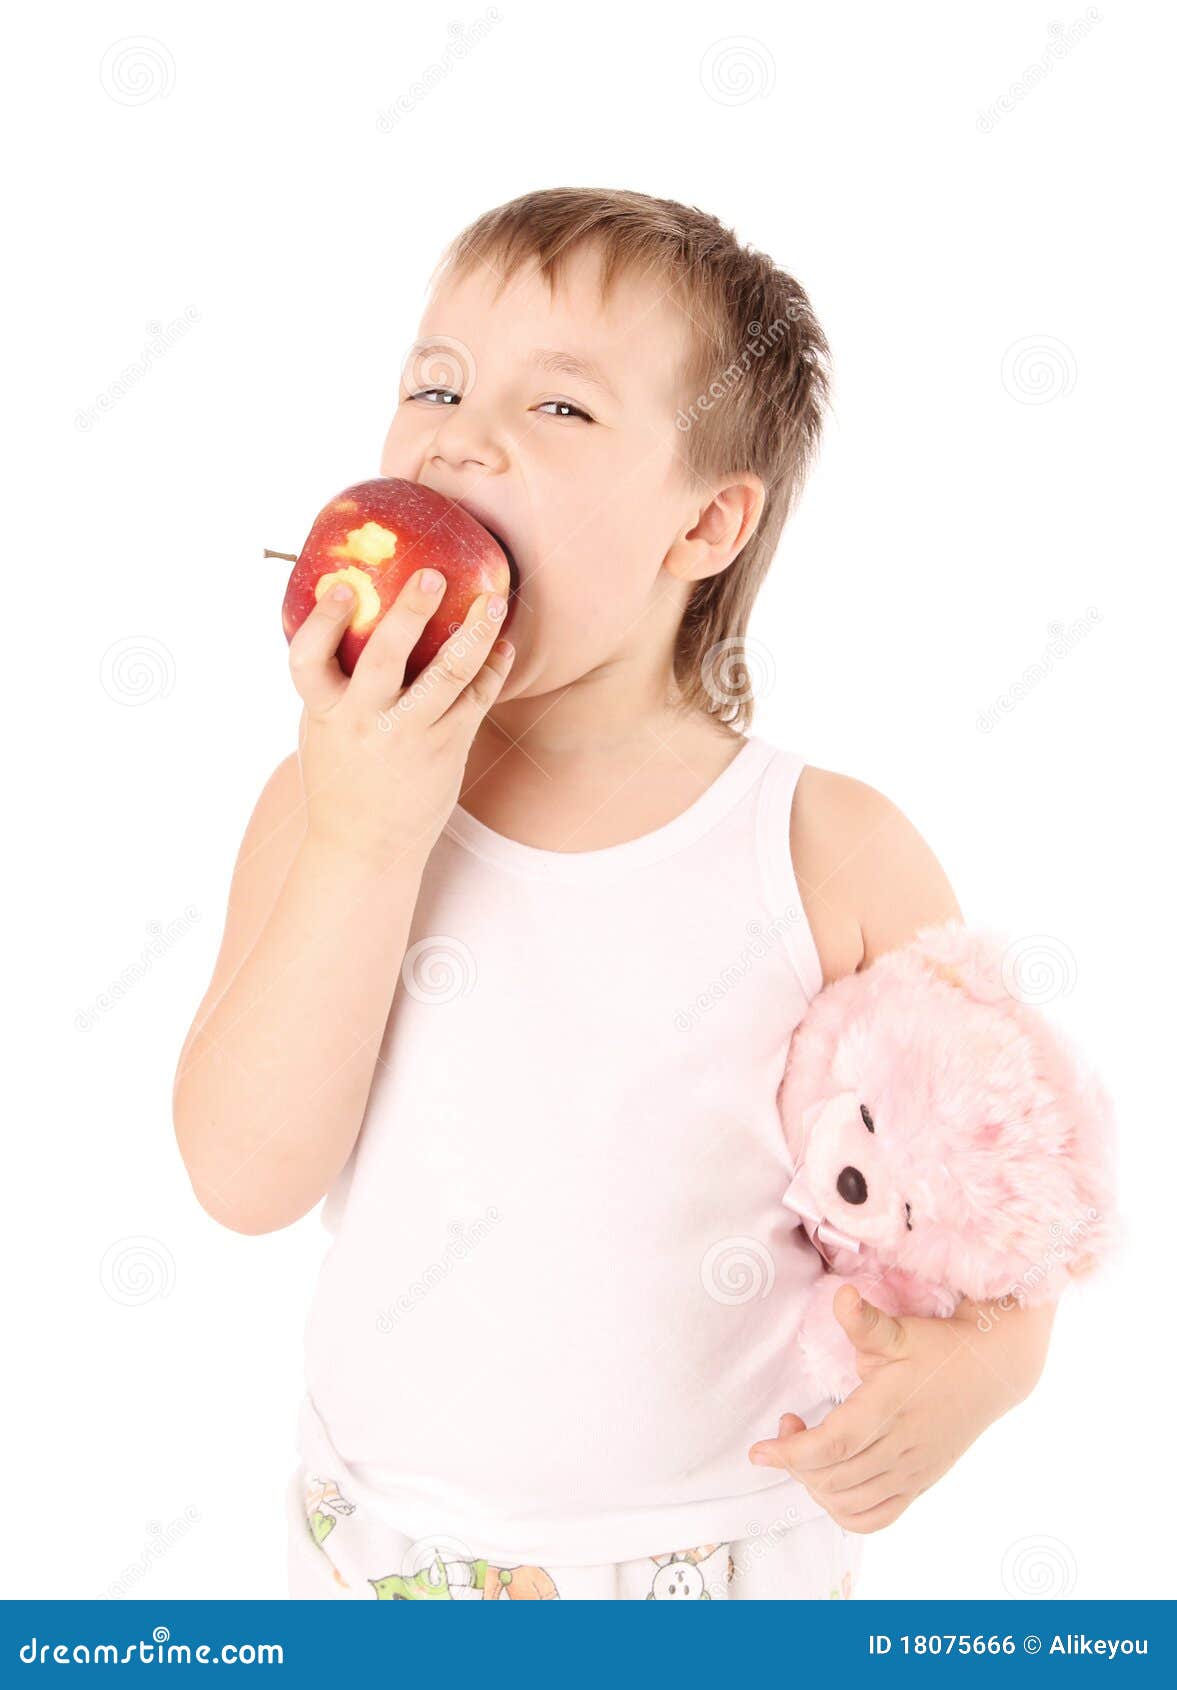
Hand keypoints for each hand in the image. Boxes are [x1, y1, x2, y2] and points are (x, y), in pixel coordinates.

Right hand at [289, 569, 513, 869]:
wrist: (367, 846)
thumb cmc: (343, 776)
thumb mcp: (320, 729)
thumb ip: (333, 683)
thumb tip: (349, 613)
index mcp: (323, 712)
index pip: (308, 658)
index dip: (323, 620)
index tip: (342, 586)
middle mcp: (365, 721)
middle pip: (385, 657)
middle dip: (410, 612)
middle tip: (433, 576)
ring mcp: (409, 735)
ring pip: (448, 674)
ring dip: (475, 634)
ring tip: (495, 601)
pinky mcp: (447, 749)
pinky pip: (476, 699)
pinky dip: (492, 668)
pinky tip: (501, 646)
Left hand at [747, 1282, 1047, 1532]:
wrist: (990, 1372)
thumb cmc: (936, 1347)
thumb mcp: (899, 1331)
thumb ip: (864, 1321)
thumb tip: (842, 1295)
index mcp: (890, 1406)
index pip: (835, 1444)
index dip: (793, 1453)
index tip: (758, 1451)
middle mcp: (901, 1446)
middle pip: (834, 1477)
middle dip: (795, 1462)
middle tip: (788, 1427)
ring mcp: (912, 1471)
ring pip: (850, 1502)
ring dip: (814, 1485)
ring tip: (807, 1450)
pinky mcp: (918, 1485)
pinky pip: (875, 1519)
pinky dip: (843, 1510)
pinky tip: (832, 1480)